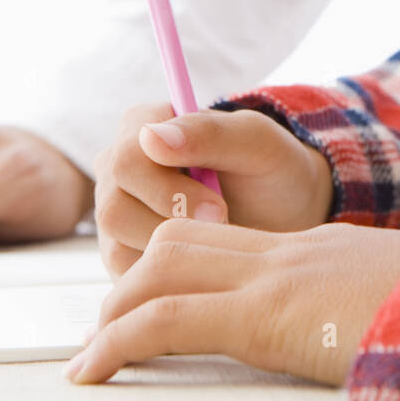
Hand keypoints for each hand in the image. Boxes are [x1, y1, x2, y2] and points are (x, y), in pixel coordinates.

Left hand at [66, 219, 399, 385]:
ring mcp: (277, 275)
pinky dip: (120, 341)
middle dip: (135, 281)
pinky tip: (96, 370)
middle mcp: (291, 251)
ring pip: (163, 267)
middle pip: (184, 242)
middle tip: (110, 331)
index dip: (180, 266)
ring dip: (117, 308)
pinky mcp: (268, 313)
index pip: (231, 243)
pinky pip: (167, 319)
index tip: (156, 301)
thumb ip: (369, 307)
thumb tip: (373, 335)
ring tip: (94, 354)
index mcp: (321, 250)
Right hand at [92, 103, 332, 277]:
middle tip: (222, 228)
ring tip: (217, 239)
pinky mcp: (120, 252)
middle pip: (113, 207)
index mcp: (141, 125)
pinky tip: (203, 260)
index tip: (219, 207)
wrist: (285, 214)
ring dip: (173, 251)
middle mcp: (118, 168)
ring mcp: (114, 211)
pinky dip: (167, 275)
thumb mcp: (256, 143)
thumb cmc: (272, 170)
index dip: (170, 191)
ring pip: (116, 245)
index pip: (126, 159)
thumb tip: (151, 136)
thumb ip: (209, 133)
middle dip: (174, 225)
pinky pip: (124, 275)